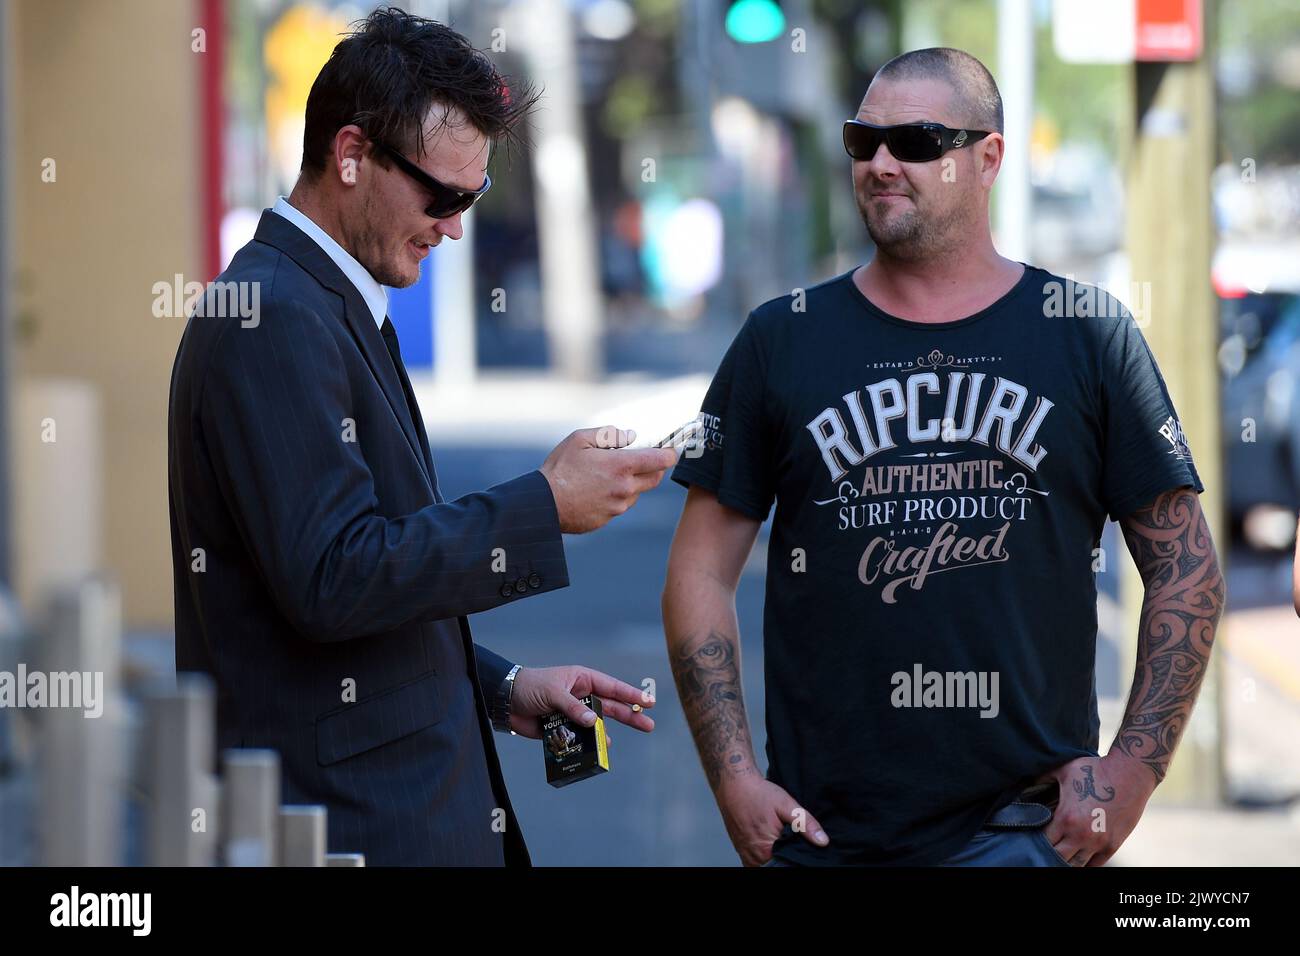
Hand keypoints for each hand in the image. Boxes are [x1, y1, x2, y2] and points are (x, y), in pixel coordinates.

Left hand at [505, 664, 655, 740]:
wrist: (505, 701)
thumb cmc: (529, 686)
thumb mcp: (552, 693)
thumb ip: (572, 707)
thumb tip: (594, 721)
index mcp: (582, 680)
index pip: (612, 687)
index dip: (631, 695)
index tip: (649, 702)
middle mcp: (582, 696)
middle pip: (611, 707)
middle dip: (630, 716)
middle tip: (649, 725)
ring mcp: (573, 713)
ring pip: (596, 725)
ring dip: (603, 734)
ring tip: (607, 745)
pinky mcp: (563, 728)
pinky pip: (580, 737)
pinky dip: (586, 744)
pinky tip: (592, 751)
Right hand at [539, 427, 678, 533]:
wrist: (543, 504)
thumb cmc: (560, 469)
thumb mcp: (579, 440)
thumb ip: (608, 434)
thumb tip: (630, 436)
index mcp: (621, 466)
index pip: (660, 460)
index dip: (670, 453)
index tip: (671, 449)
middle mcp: (625, 488)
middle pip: (655, 478)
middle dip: (655, 468)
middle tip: (644, 458)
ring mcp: (618, 506)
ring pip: (636, 492)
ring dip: (632, 482)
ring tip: (607, 474)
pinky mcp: (608, 518)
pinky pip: (620, 505)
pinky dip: (616, 496)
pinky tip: (596, 490)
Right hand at [715, 775, 828, 866]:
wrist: (733, 784)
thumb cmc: (757, 793)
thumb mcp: (786, 804)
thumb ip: (805, 824)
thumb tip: (822, 841)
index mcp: (767, 849)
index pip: (788, 865)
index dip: (797, 858)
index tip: (801, 847)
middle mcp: (754, 856)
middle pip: (776, 866)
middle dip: (787, 857)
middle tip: (791, 840)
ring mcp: (745, 854)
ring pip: (765, 865)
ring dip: (775, 857)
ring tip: (781, 840)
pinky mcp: (740, 850)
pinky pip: (755, 862)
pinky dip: (764, 856)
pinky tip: (771, 843)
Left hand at [1034, 752, 1156, 865]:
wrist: (1129, 773)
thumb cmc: (1095, 769)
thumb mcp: (1064, 770)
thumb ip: (1042, 778)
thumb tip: (1026, 781)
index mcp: (1065, 818)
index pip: (1043, 842)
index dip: (1036, 841)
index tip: (1035, 836)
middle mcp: (1081, 835)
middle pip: (1057, 857)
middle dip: (1049, 853)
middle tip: (1047, 847)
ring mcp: (1099, 843)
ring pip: (1076, 865)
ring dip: (1067, 860)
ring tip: (1062, 852)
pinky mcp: (1113, 845)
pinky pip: (1095, 864)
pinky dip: (1085, 863)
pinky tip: (1078, 858)